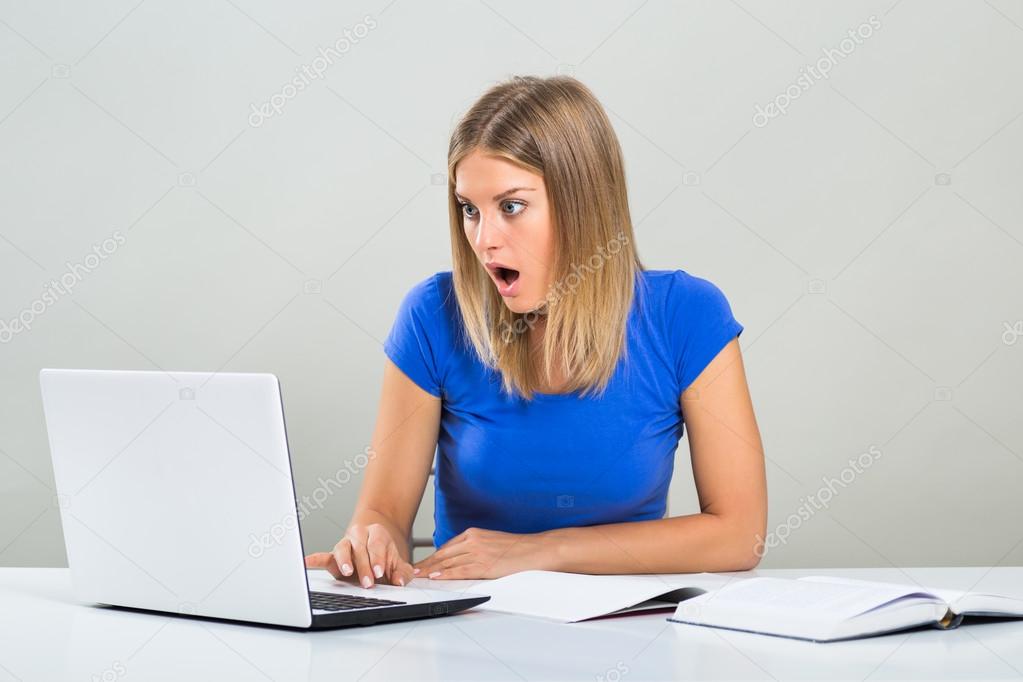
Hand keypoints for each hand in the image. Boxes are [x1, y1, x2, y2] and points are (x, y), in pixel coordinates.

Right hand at [304, 522, 414, 588]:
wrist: (374, 551)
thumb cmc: (384, 558)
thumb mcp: (398, 565)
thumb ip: (402, 572)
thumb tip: (401, 581)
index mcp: (377, 534)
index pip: (377, 544)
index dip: (378, 558)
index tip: (379, 572)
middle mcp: (360, 535)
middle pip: (360, 548)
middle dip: (364, 566)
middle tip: (368, 583)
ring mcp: (345, 544)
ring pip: (343, 548)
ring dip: (345, 560)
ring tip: (347, 571)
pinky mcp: (333, 556)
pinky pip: (323, 556)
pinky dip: (314, 559)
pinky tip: (307, 562)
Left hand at [412, 527, 552, 579]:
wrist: (535, 550)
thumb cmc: (517, 548)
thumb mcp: (491, 542)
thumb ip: (476, 547)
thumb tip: (462, 559)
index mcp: (474, 533)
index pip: (446, 547)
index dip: (431, 557)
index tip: (421, 564)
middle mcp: (472, 540)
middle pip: (442, 554)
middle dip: (426, 564)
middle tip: (412, 571)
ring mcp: (477, 552)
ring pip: (447, 562)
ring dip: (430, 570)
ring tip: (417, 576)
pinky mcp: (483, 564)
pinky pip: (459, 570)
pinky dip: (444, 574)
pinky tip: (435, 577)